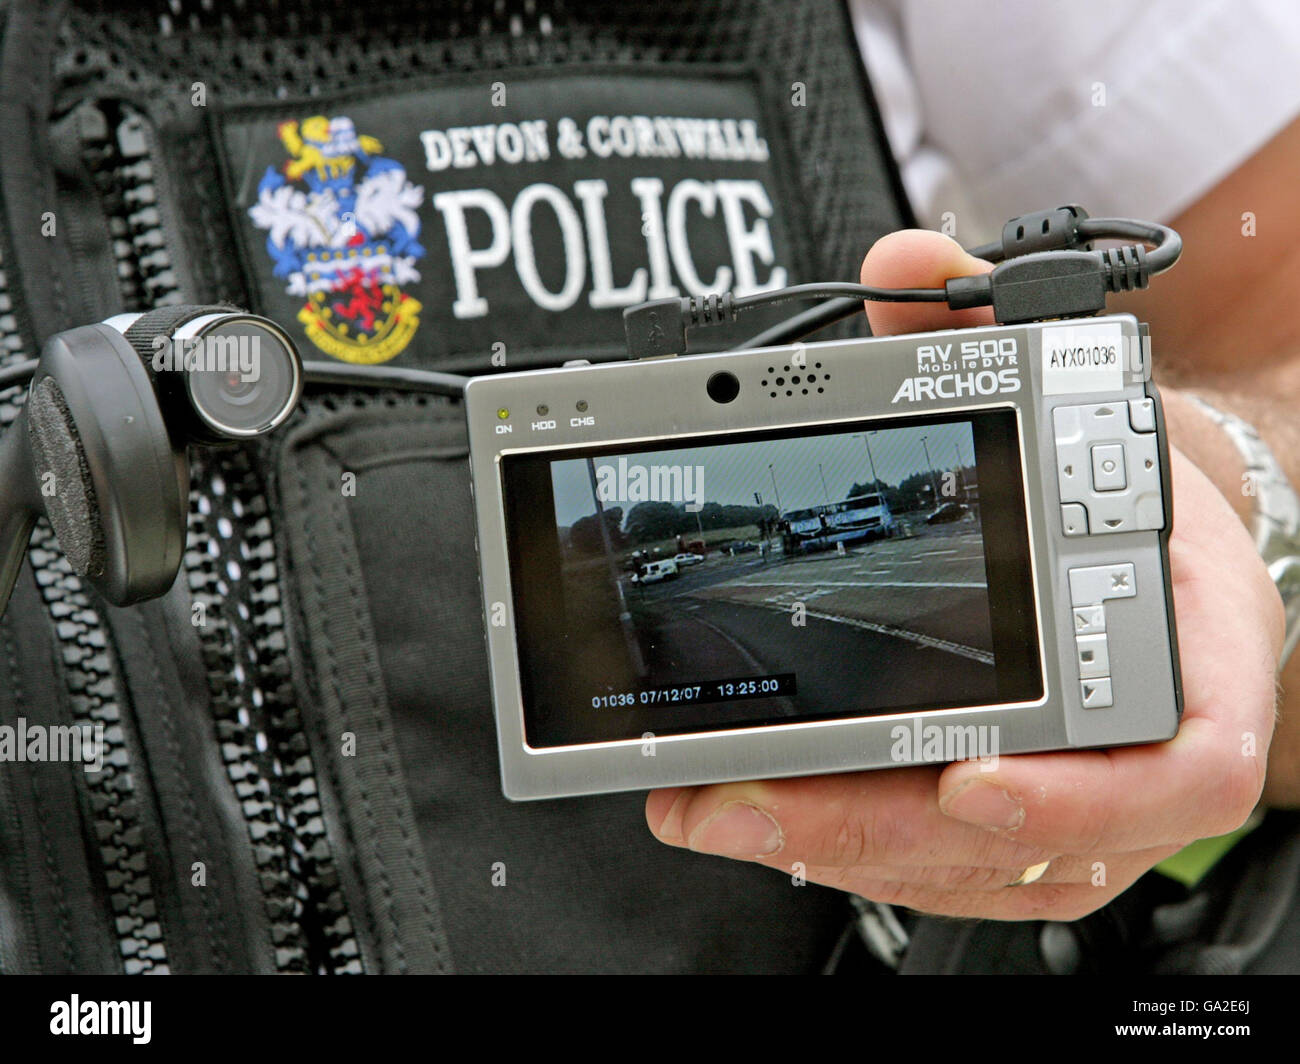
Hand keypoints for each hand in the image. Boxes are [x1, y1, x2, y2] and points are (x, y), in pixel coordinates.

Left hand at [645, 230, 1285, 919]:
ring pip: (973, 866)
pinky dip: (858, 850)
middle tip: (756, 805)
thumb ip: (990, 318)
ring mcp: (1083, 792)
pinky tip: (775, 820)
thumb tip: (912, 264)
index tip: (965, 779)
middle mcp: (1146, 740)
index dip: (1083, 794)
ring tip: (728, 812)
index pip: (1188, 760)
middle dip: (881, 829)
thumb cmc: (1126, 477)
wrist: (1147, 528)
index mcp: (1195, 645)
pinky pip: (948, 862)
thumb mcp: (1079, 391)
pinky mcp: (1022, 814)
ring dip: (842, 849)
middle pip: (1033, 836)